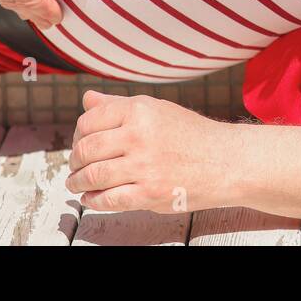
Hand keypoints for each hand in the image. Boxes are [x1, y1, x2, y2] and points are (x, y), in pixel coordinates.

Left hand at [67, 92, 238, 213]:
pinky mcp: (149, 193)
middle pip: (86, 149)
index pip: (88, 121)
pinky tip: (91, 198)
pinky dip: (94, 201)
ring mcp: (143, 166)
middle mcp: (138, 135)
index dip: (78, 135)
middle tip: (75, 166)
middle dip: (74, 160)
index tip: (79, 143)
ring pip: (92, 176)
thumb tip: (87, 99)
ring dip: (78, 183)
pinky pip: (108, 200)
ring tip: (77, 184)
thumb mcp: (157, 109)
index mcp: (138, 110)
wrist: (226, 161)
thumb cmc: (192, 134)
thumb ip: (119, 105)